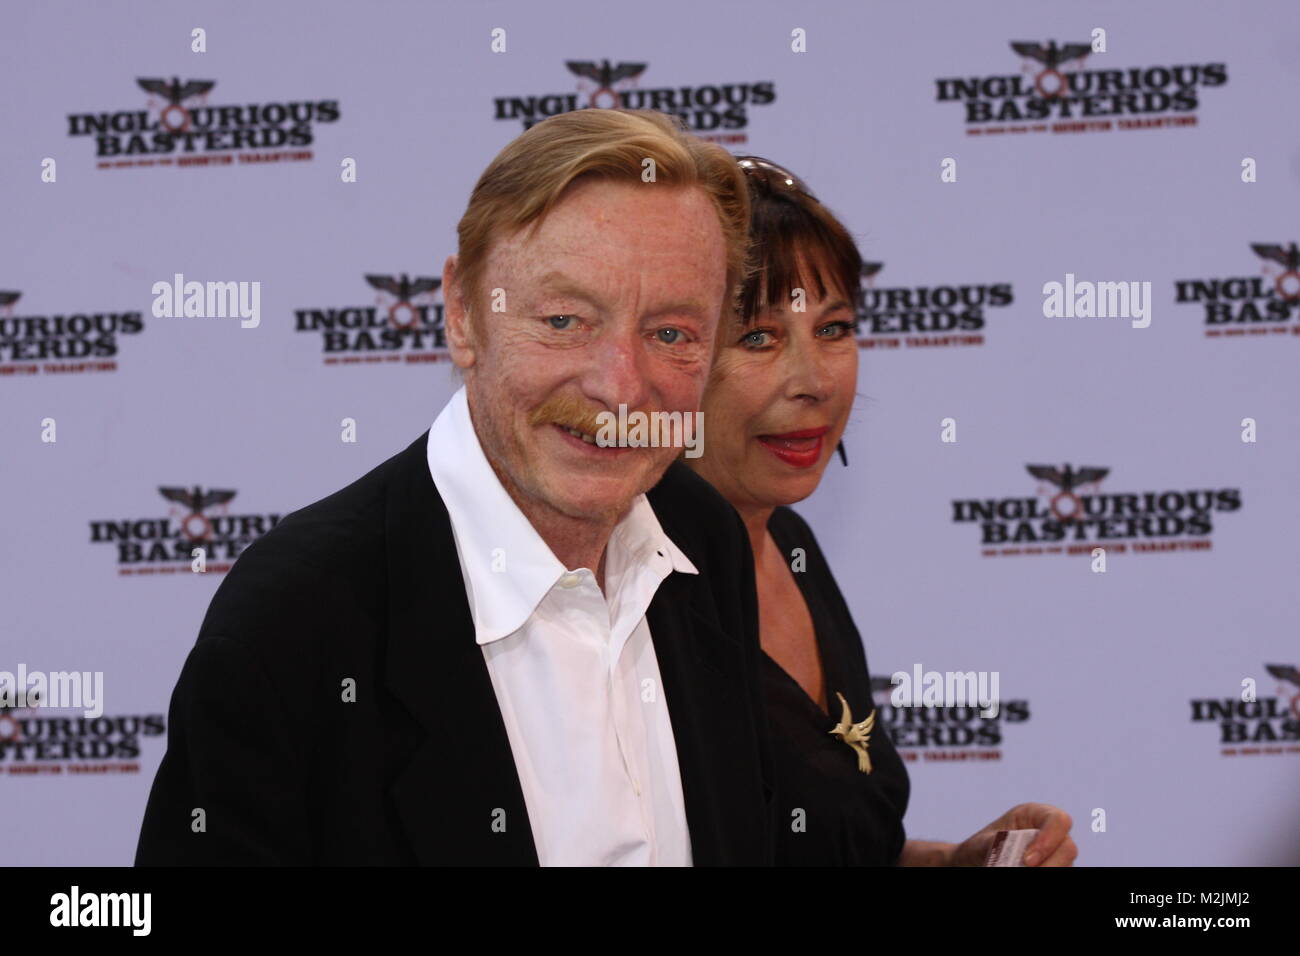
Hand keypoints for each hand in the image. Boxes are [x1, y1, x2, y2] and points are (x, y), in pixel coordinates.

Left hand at [947, 803, 1076, 866]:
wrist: (976, 862)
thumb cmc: (979, 848)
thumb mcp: (982, 843)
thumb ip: (996, 845)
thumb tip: (1009, 855)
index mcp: (1034, 815)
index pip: (1058, 820)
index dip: (1048, 839)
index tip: (1027, 860)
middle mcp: (1051, 834)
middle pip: (1068, 848)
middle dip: (1049, 865)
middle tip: (1026, 872)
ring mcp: (1056, 854)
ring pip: (1067, 866)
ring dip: (1047, 871)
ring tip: (1020, 874)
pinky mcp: (1055, 868)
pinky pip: (1062, 873)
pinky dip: (1045, 875)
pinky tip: (1025, 876)